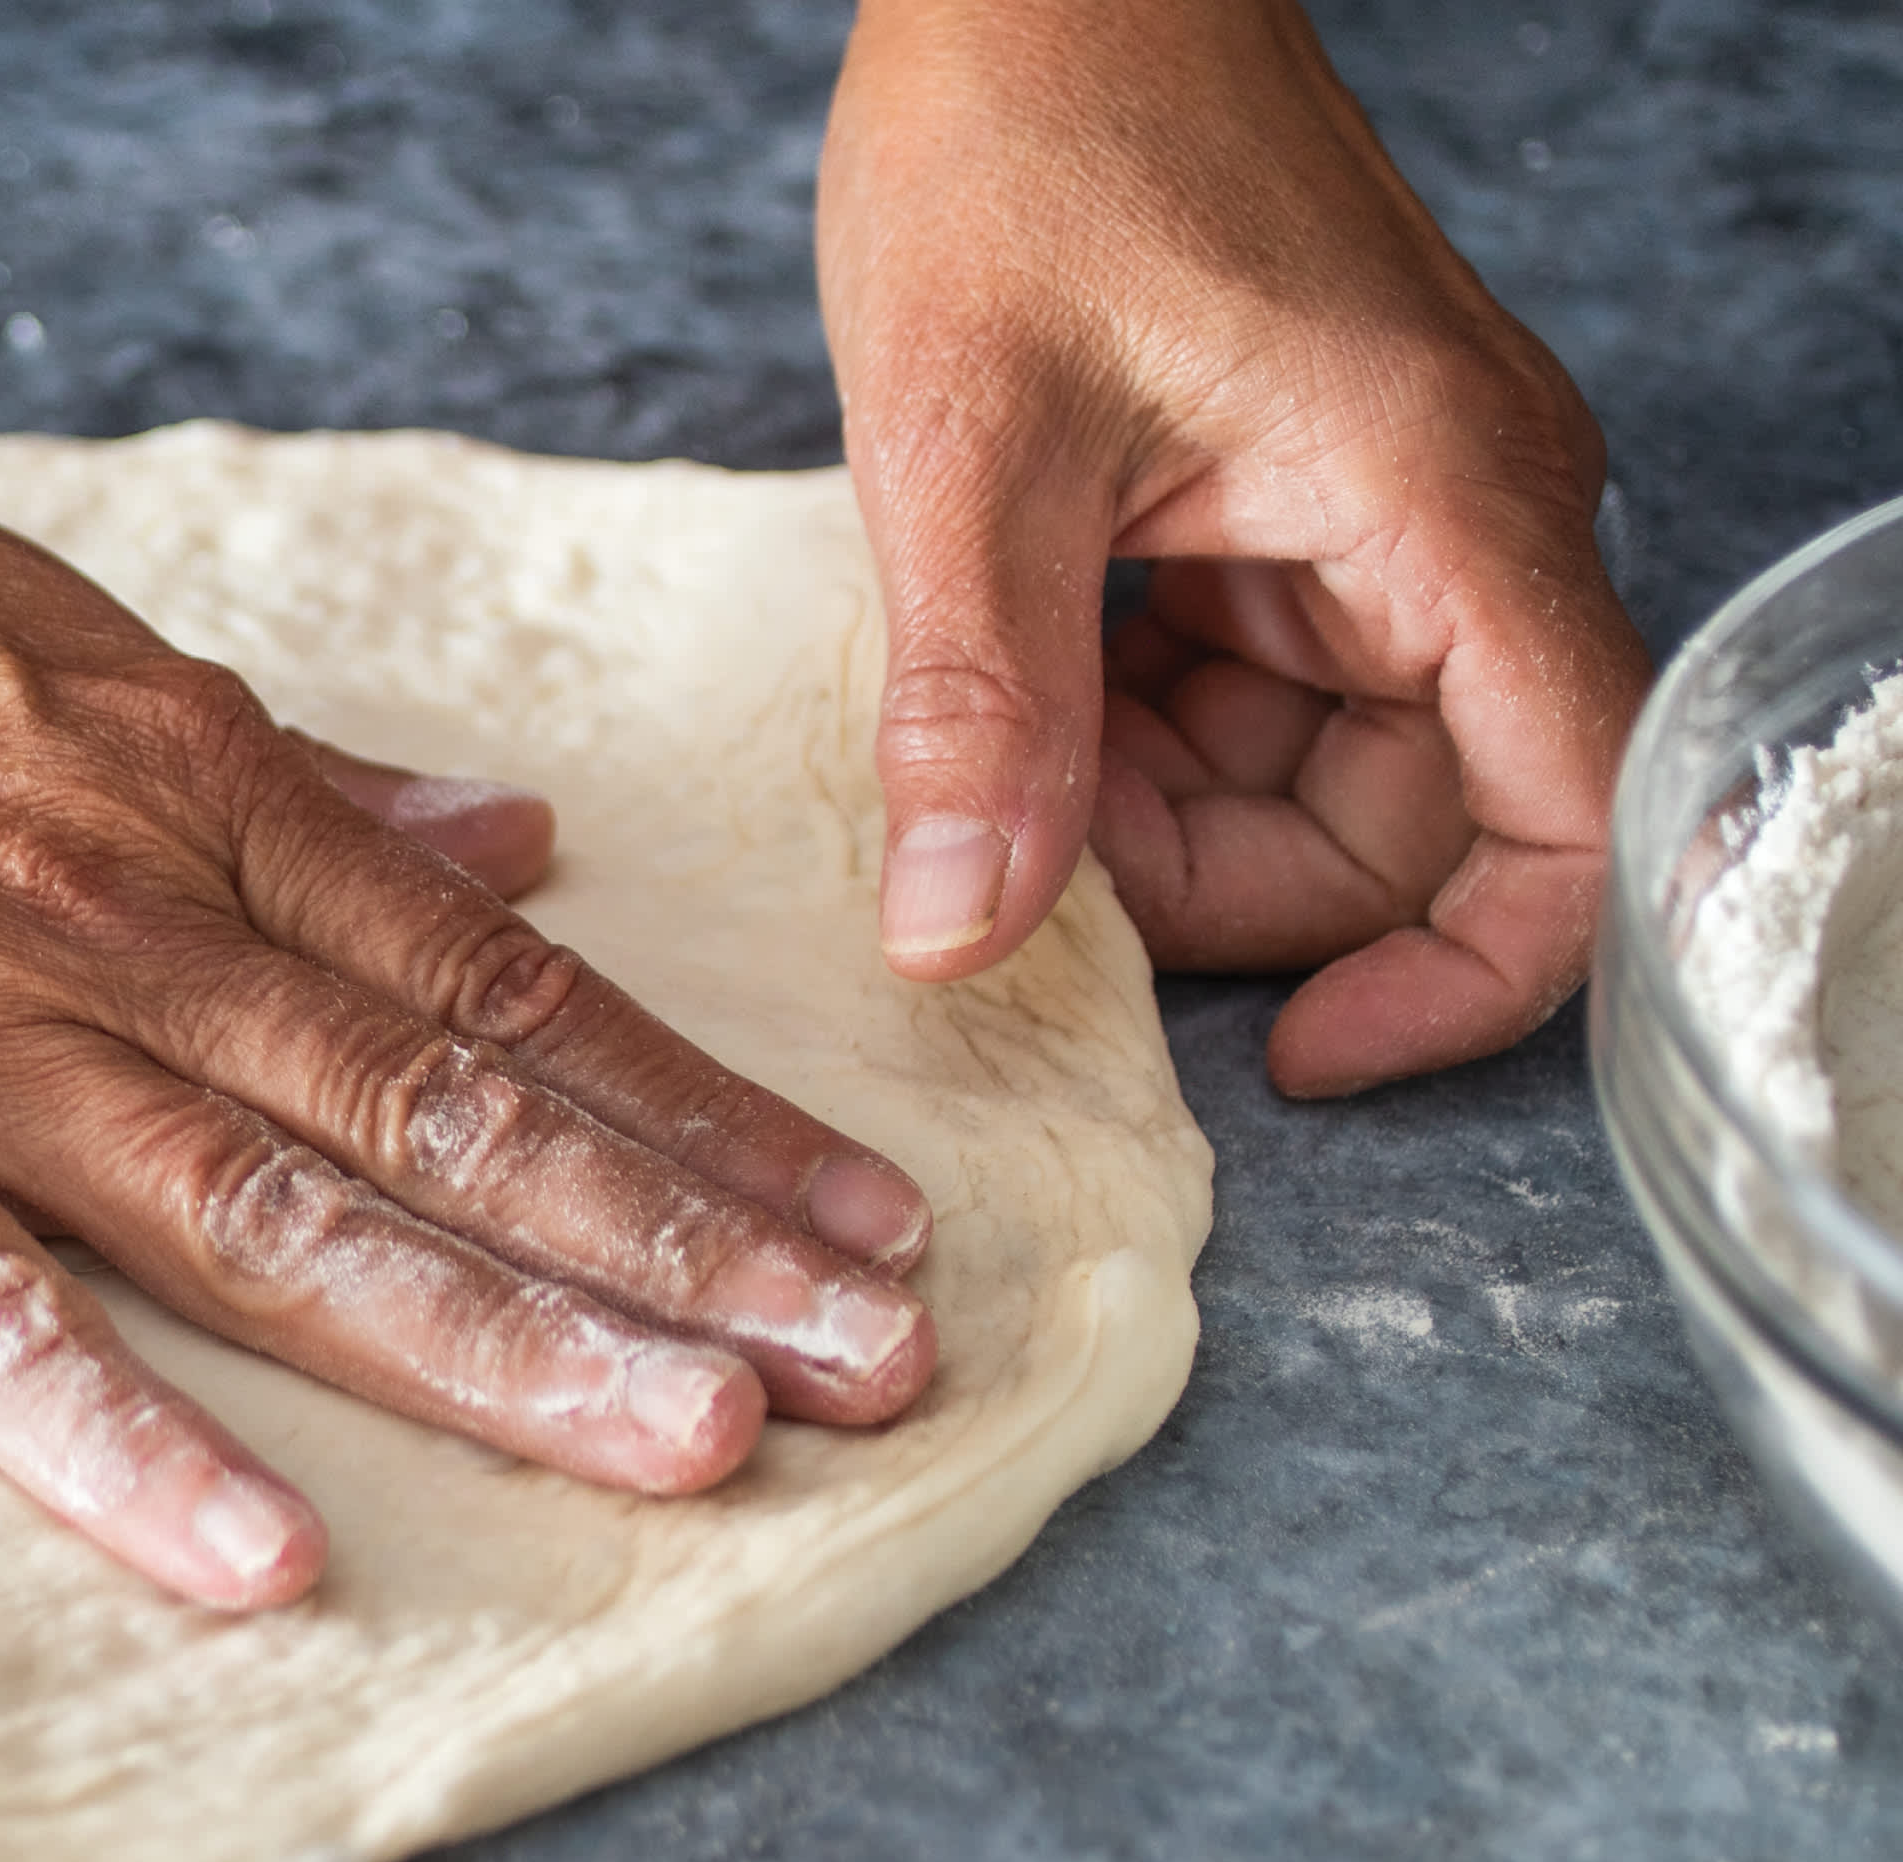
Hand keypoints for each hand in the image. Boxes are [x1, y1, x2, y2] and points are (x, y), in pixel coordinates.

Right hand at [0, 407, 940, 1608]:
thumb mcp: (38, 645)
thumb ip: (275, 770)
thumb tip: (497, 843)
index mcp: (182, 799)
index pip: (498, 989)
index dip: (697, 1111)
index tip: (865, 1215)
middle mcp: (115, 922)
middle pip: (447, 1113)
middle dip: (683, 1246)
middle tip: (888, 1372)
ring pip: (275, 1212)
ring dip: (503, 1336)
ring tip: (704, 1446)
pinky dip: (115, 1436)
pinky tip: (264, 1555)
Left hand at [820, 0, 1648, 1095]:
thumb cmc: (1023, 138)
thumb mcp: (964, 444)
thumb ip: (980, 705)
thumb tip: (961, 942)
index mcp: (1443, 503)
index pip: (1569, 815)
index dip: (1463, 976)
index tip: (1296, 1055)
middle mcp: (1460, 515)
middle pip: (1415, 822)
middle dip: (1221, 882)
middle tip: (1026, 841)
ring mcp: (1387, 510)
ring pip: (1319, 767)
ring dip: (1159, 804)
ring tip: (1006, 721)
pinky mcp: (1306, 498)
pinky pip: (1258, 684)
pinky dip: (1139, 720)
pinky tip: (1026, 661)